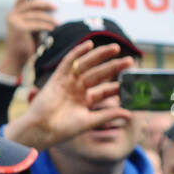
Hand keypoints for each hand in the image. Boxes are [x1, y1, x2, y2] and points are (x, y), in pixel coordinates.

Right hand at [0, 0, 55, 78]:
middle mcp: (12, 15)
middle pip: (31, 4)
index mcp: (14, 13)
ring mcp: (14, 21)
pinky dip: (47, 26)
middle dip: (45, 4)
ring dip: (50, 18)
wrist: (17, 58)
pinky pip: (37, 24)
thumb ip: (36, 17)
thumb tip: (53, 7)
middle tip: (56, 7)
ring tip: (59, 23)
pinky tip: (53, 29)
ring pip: (36, 15)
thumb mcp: (31, 27)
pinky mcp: (19, 29)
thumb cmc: (26, 43)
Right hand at [4, 40, 134, 148]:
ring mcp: (68, 83)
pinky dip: (78, 52)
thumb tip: (129, 114)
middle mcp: (77, 90)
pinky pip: (68, 62)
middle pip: (99, 74)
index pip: (105, 90)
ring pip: (87, 65)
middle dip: (114, 67)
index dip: (118, 85)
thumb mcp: (90, 121)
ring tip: (115, 48)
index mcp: (85, 101)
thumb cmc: (63, 129)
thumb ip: (108, 115)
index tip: (132, 80)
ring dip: (100, 56)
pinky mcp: (57, 78)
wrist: (41, 129)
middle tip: (130, 61)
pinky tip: (89, 45)